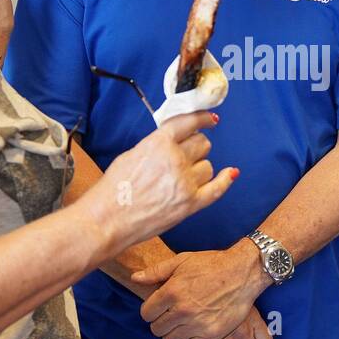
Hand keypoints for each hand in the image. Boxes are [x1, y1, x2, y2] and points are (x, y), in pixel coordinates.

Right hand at [87, 112, 234, 249]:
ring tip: (182, 177)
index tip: (210, 118)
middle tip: (186, 155)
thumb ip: (157, 145)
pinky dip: (225, 180)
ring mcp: (185, 183)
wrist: (107, 220)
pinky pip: (217, 188)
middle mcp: (175, 160)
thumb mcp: (132, 154)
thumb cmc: (113, 189)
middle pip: (202, 144)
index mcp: (158, 143)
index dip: (202, 118)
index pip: (188, 122)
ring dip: (199, 168)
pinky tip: (230, 173)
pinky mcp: (190, 205)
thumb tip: (176, 141)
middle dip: (196, 147)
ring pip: (208, 166)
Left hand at [132, 243, 267, 338]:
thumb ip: (156, 271)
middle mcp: (182, 310)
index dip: (150, 311)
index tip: (158, 309)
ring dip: (172, 337)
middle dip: (160, 324)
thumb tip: (135, 278)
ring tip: (179, 329)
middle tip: (169, 318)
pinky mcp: (211, 335)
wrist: (242, 272)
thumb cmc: (211, 264)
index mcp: (171, 291)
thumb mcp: (181, 260)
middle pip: (157, 329)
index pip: (146, 313)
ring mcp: (197, 324)